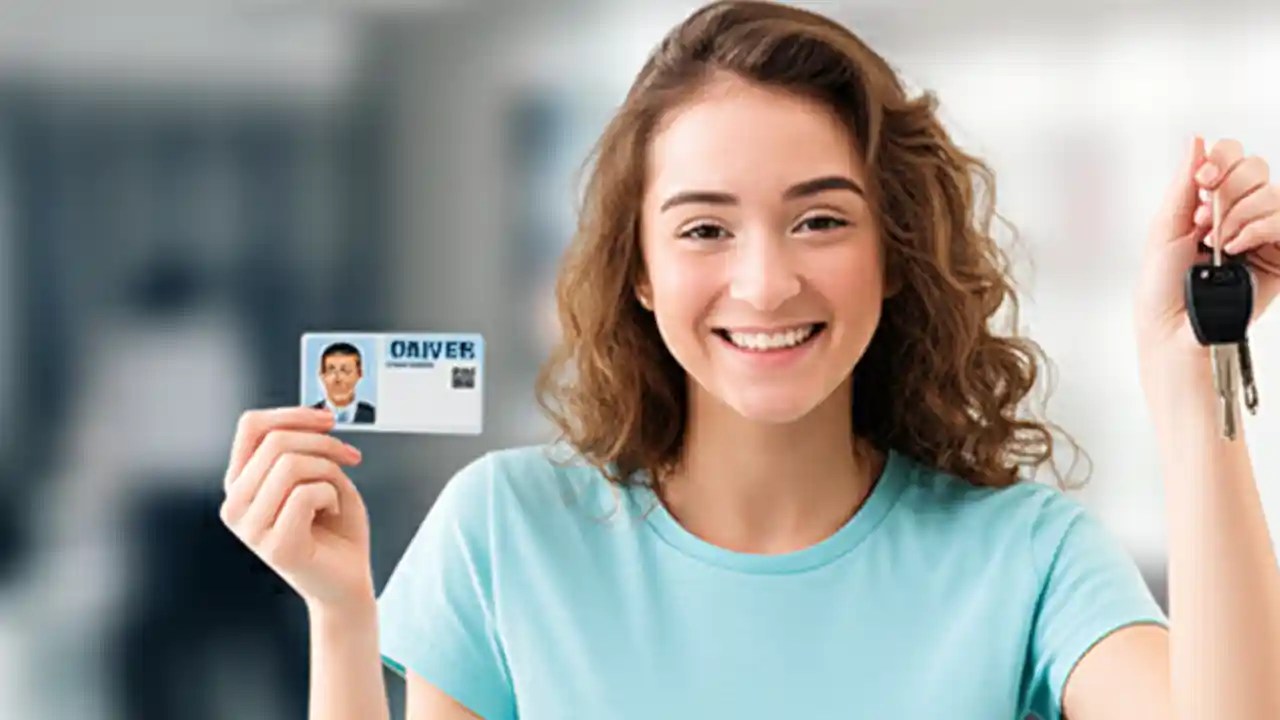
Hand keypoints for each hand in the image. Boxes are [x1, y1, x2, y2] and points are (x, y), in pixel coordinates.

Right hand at [220, 406, 373, 612]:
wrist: (348, 580)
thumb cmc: (335, 528)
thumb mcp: (320, 474)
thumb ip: (305, 447)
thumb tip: (313, 418)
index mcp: (240, 483)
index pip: (251, 426)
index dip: (293, 414)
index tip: (329, 421)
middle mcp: (234, 505)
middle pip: (275, 441)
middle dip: (323, 443)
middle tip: (349, 458)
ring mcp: (250, 529)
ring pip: (290, 465)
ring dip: (328, 471)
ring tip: (335, 493)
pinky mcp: (275, 547)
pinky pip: (306, 494)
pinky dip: (332, 495)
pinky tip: (331, 513)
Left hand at [1135, 136, 1279, 369]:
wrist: (1177, 328)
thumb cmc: (1163, 286)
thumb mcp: (1166, 227)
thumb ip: (1185, 183)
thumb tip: (1196, 141)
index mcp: (1209, 202)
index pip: (1231, 157)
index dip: (1221, 160)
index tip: (1203, 182)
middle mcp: (1239, 212)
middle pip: (1255, 168)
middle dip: (1229, 191)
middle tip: (1206, 219)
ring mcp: (1263, 232)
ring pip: (1273, 193)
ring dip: (1240, 215)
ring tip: (1220, 243)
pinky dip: (1261, 228)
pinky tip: (1239, 247)